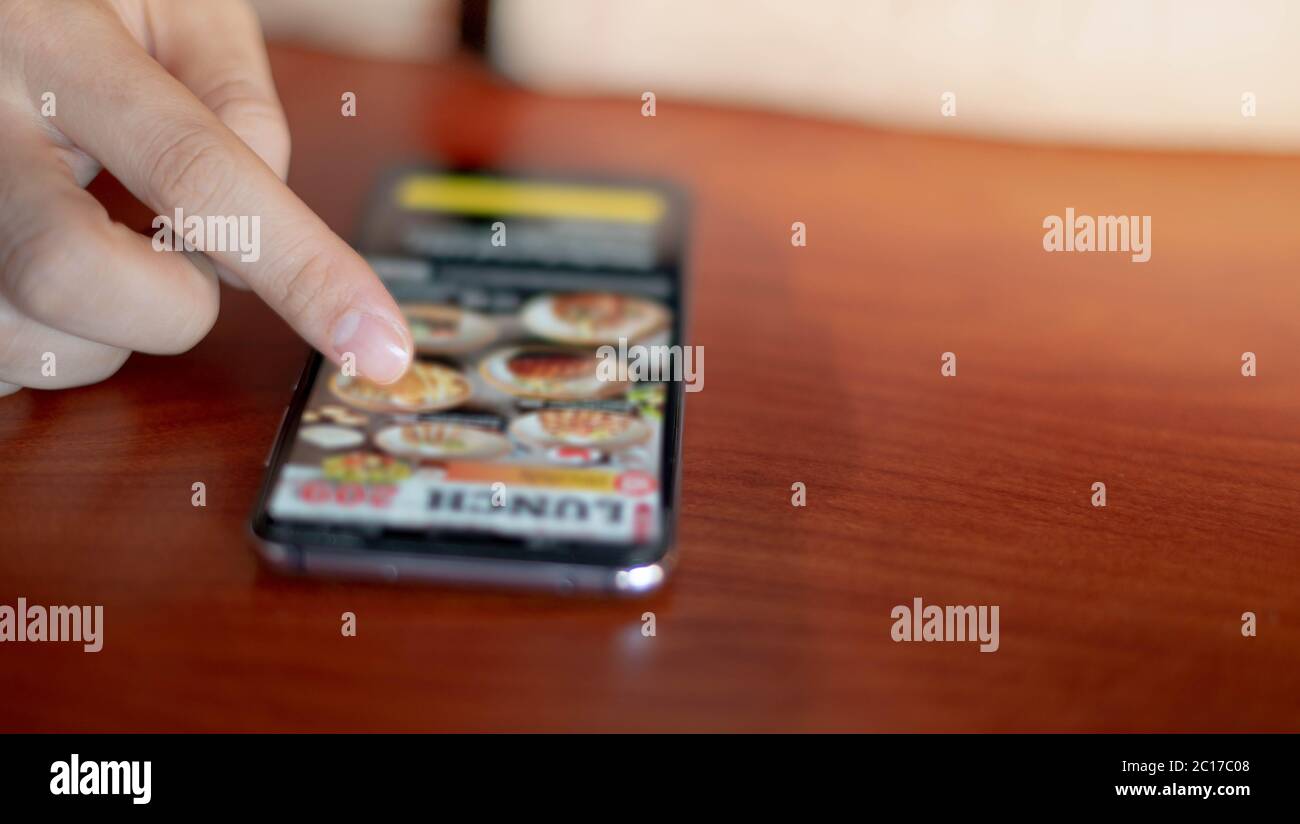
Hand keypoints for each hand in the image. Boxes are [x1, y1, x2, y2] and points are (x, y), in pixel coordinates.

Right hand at [0, 0, 412, 397]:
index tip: (379, 345)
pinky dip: (56, 343)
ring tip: (107, 250)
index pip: (198, 174)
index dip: (303, 272)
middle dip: (168, 306)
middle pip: (72, 275)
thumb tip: (265, 234)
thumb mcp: (177, 6)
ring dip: (107, 333)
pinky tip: (61, 277)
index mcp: (51, 42)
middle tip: (181, 258)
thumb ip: (235, 102)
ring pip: (27, 339)